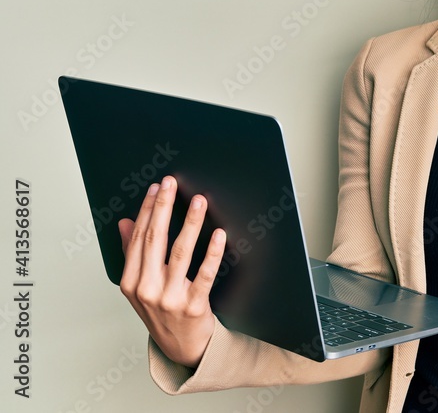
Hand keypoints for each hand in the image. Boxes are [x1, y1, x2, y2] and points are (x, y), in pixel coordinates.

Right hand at [118, 175, 225, 367]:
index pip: (139, 238)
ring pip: (181, 253)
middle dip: (164, 208)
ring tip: (199, 201)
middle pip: (156, 240)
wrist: (182, 347)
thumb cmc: (161, 311)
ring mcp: (170, 299)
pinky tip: (218, 234)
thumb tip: (125, 222)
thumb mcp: (140, 286)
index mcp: (131, 282)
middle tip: (172, 183)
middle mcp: (147, 290)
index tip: (157, 188)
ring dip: (190, 223)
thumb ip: (132, 254)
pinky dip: (212, 253)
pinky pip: (205, 274)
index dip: (149, 210)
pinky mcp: (194, 306)